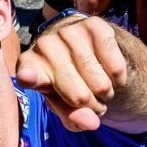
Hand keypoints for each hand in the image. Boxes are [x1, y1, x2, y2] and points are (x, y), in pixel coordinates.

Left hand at [18, 13, 131, 132]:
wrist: (90, 54)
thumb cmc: (69, 84)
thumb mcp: (66, 106)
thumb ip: (74, 118)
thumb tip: (91, 122)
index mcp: (29, 67)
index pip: (28, 74)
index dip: (30, 76)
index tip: (27, 77)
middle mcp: (44, 44)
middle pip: (77, 94)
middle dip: (91, 107)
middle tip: (91, 102)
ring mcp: (68, 31)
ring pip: (99, 82)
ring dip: (106, 94)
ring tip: (99, 88)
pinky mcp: (93, 25)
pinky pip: (115, 66)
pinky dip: (118, 79)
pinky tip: (110, 74)